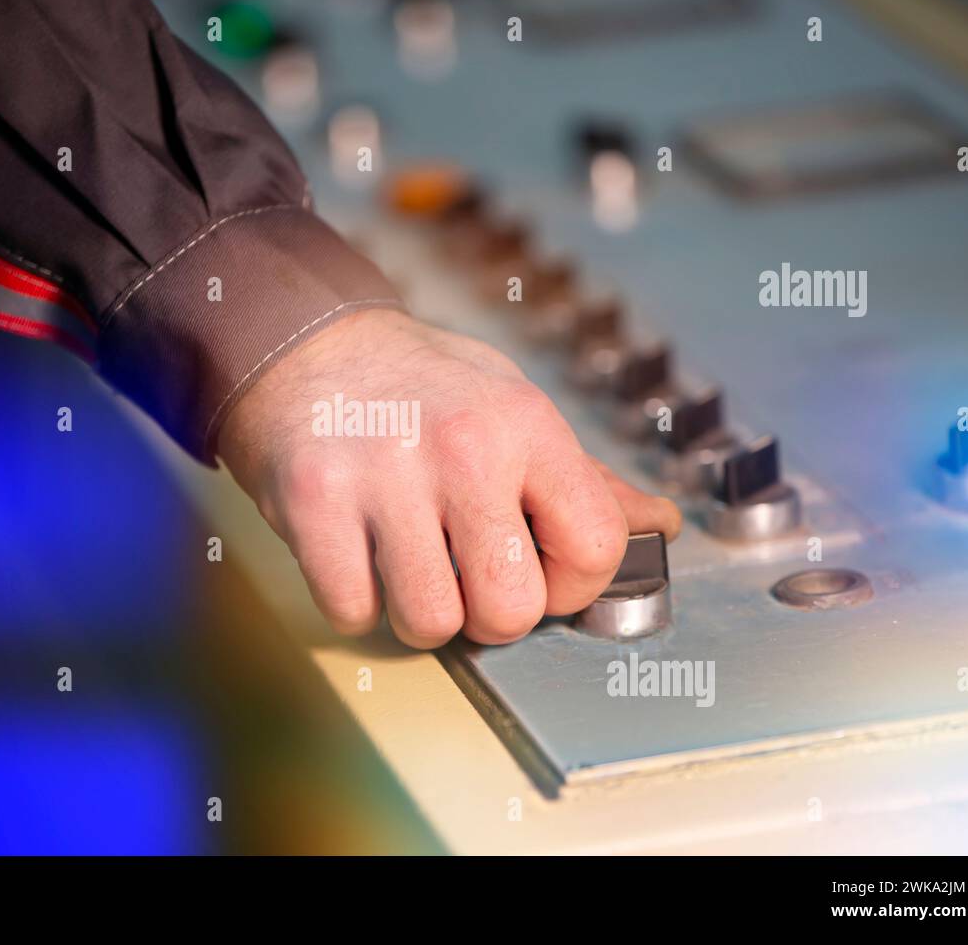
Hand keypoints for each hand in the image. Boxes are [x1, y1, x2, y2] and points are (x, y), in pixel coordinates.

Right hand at [217, 308, 680, 648]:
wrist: (308, 345)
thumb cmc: (421, 388)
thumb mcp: (512, 407)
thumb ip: (582, 479)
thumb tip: (659, 525)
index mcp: (525, 425)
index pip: (594, 549)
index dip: (571, 585)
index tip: (538, 572)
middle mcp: (462, 447)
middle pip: (510, 610)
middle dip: (489, 615)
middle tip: (465, 576)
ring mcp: (384, 476)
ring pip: (429, 623)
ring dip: (418, 610)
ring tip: (408, 559)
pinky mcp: (313, 502)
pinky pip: (352, 611)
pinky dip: (354, 599)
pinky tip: (358, 553)